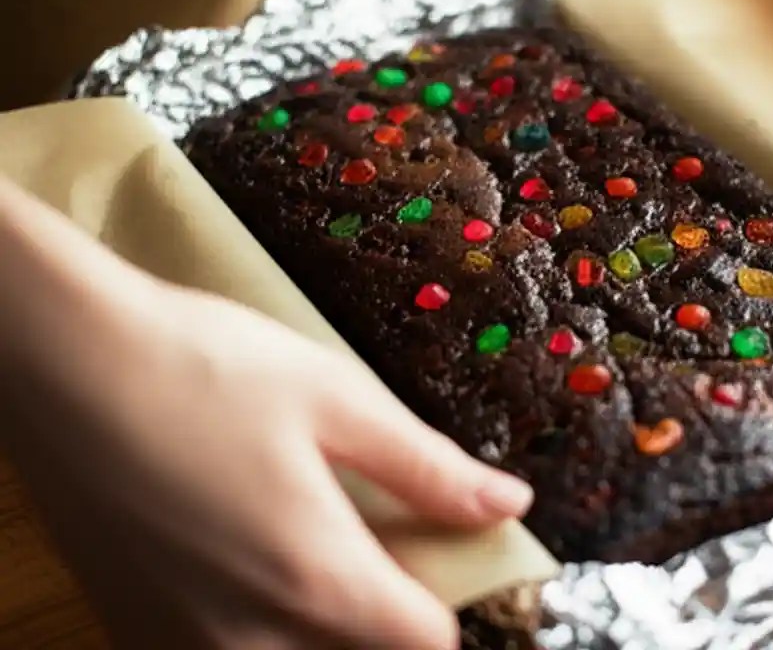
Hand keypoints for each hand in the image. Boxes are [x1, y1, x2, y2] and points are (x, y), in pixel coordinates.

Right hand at [5, 278, 531, 648]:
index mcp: (316, 579)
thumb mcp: (335, 399)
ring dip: (323, 624)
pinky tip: (250, 557)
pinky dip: (260, 625)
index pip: (428, 645)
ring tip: (313, 545)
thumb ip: (428, 469)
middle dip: (388, 615)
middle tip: (382, 544)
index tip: (456, 563)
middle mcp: (249, 635)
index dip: (460, 605)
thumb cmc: (200, 365)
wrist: (60, 359)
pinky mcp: (135, 629)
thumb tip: (506, 505)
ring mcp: (183, 642)